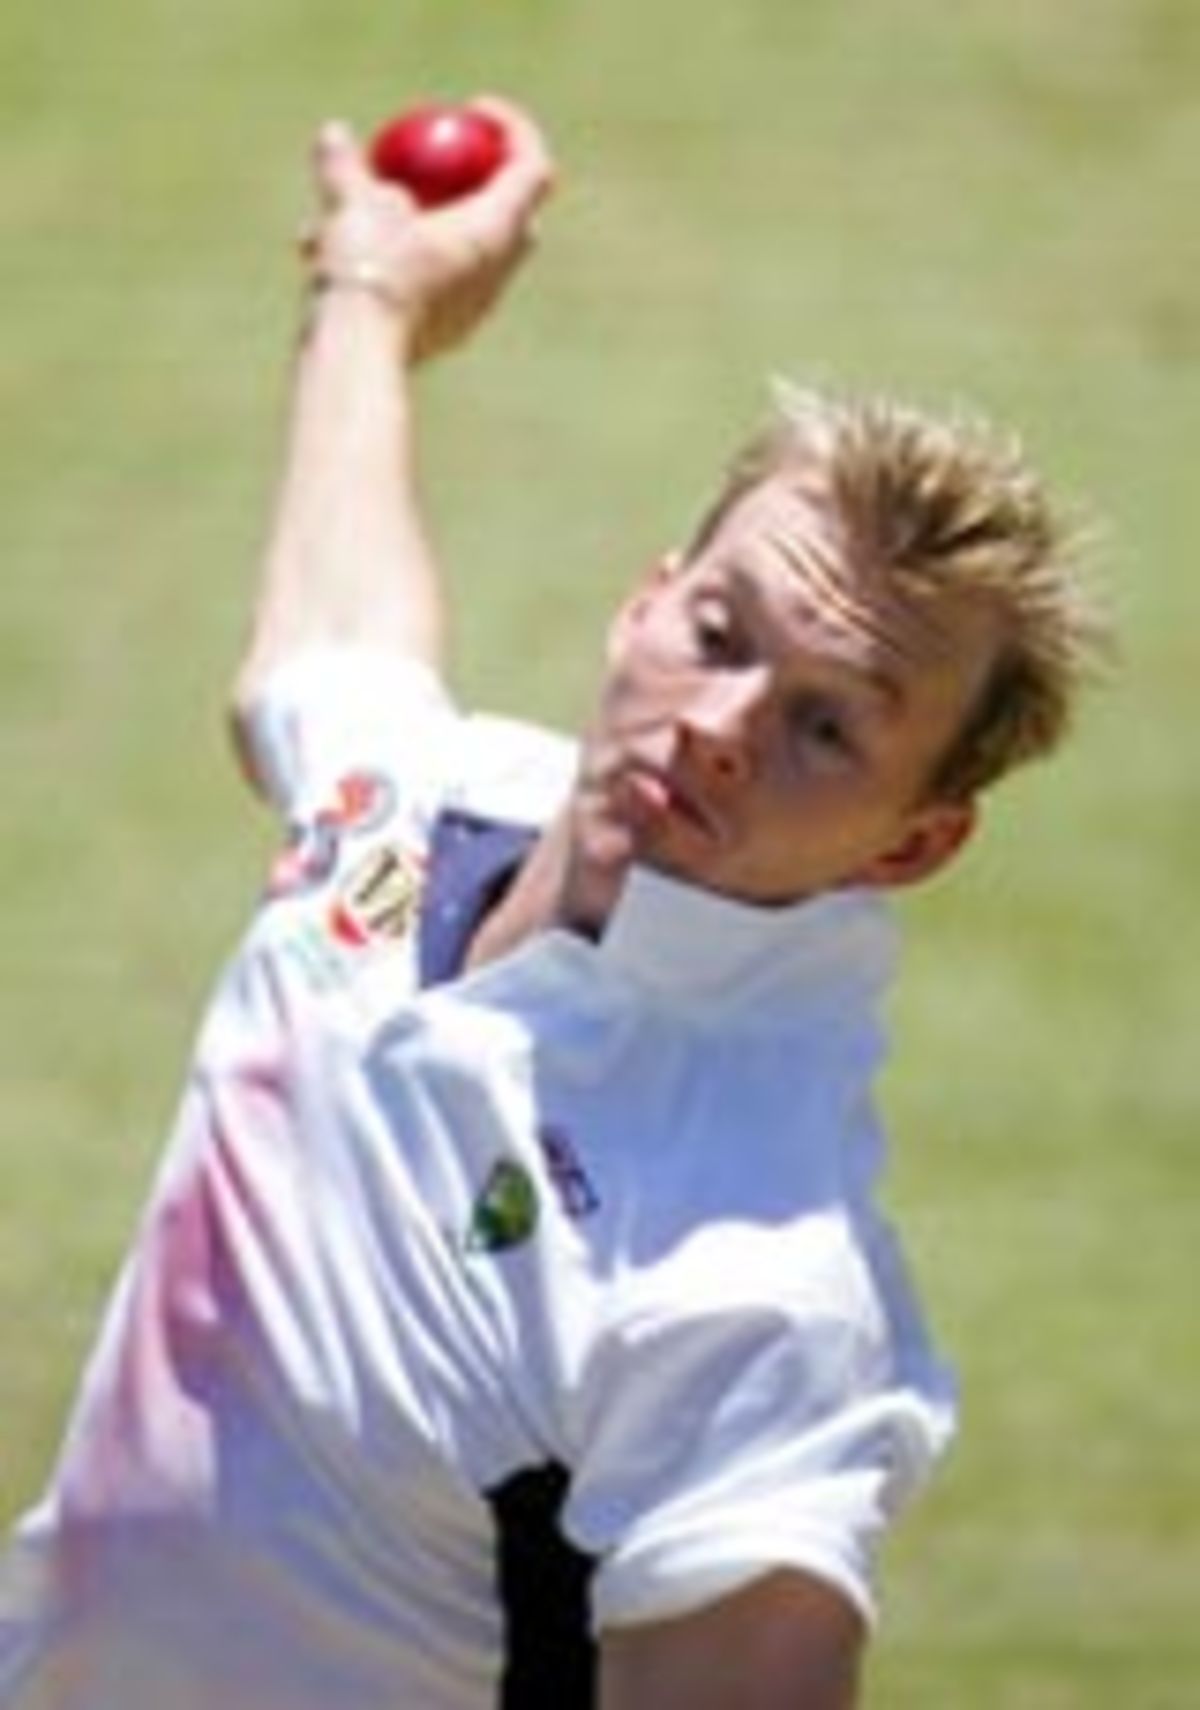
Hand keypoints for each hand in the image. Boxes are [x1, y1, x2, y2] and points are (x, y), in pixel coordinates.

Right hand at [299, 97, 555, 362]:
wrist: (357, 357)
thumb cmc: (367, 271)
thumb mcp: (350, 202)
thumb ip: (346, 167)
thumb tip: (333, 136)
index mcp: (494, 229)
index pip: (531, 167)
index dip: (513, 128)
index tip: (475, 109)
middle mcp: (497, 270)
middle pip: (514, 213)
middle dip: (484, 182)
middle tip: (444, 162)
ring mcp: (476, 306)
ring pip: (470, 251)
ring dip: (432, 225)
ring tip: (366, 216)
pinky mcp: (449, 333)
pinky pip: (439, 285)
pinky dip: (408, 263)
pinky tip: (352, 259)